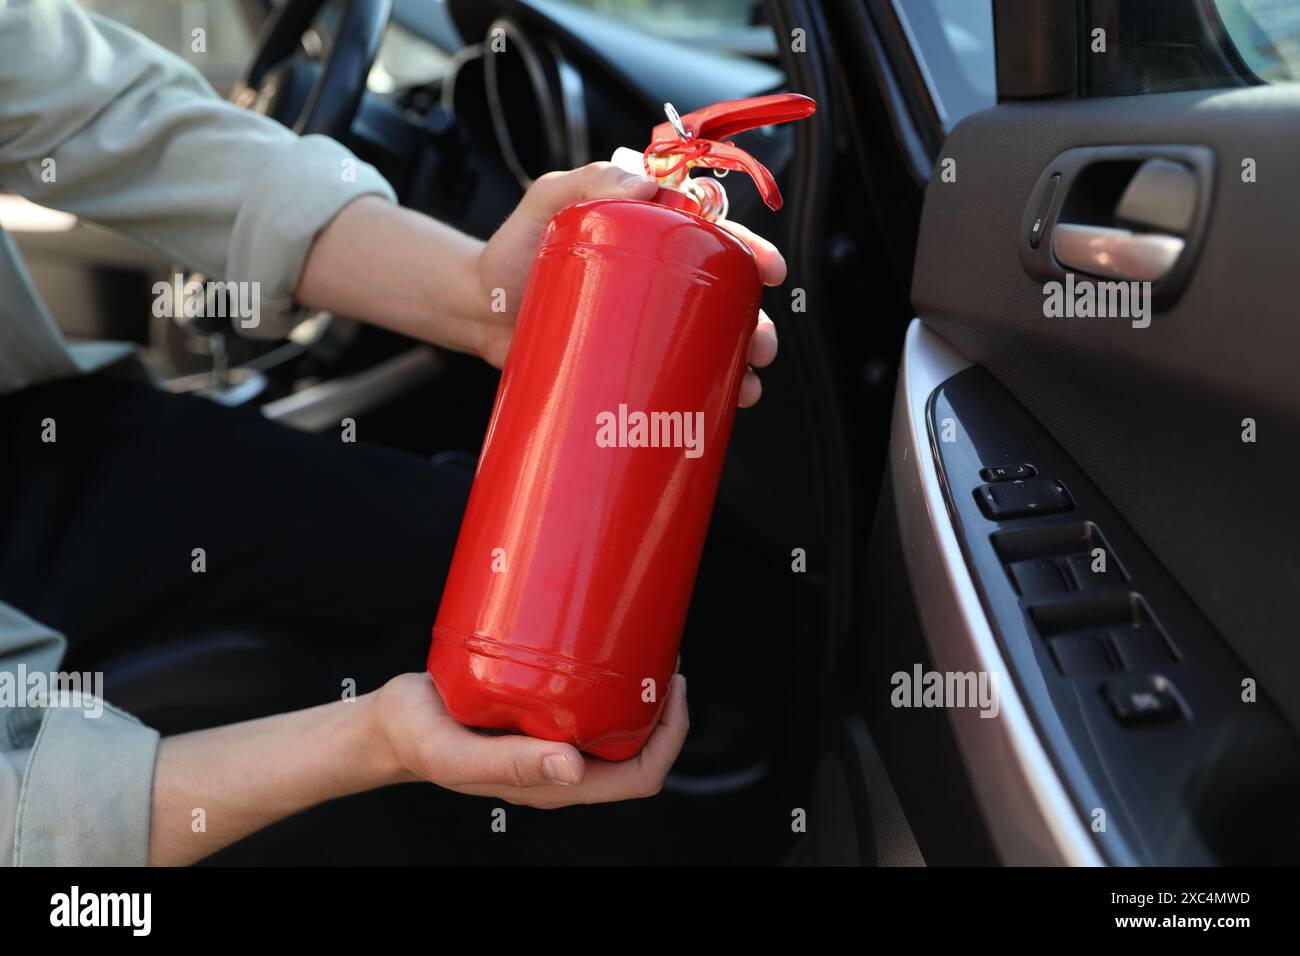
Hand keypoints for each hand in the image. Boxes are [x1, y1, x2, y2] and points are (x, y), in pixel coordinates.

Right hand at [370, 671, 688, 807]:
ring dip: (640, 690)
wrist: (386, 722)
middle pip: (639, 750)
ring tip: (641, 641)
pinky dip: (610, 677)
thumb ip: (510, 765)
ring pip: (618, 725)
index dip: (669, 738)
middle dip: (663, 706)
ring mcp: (553, 741)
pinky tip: (605, 641)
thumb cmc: (415, 738)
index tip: (670, 686)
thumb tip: (574, 770)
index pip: (638, 777)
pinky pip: (590, 704)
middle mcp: (563, 766)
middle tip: (661, 651)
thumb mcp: (453, 753)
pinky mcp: (540, 714)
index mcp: (553, 784)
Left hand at [473, 162, 786, 407]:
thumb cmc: (513, 250)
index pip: (714, 240)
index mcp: (651, 236)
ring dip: (741, 365)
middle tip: (762, 344)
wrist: (477, 310)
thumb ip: (585, 180)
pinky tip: (721, 408)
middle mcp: (657, 281)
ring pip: (710, 344)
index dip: (750, 252)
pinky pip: (676, 378)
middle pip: (724, 299)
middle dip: (757, 323)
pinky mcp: (628, 364)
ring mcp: (645, 326)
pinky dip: (705, 395)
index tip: (770, 270)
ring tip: (746, 386)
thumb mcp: (546, 201)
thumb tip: (640, 183)